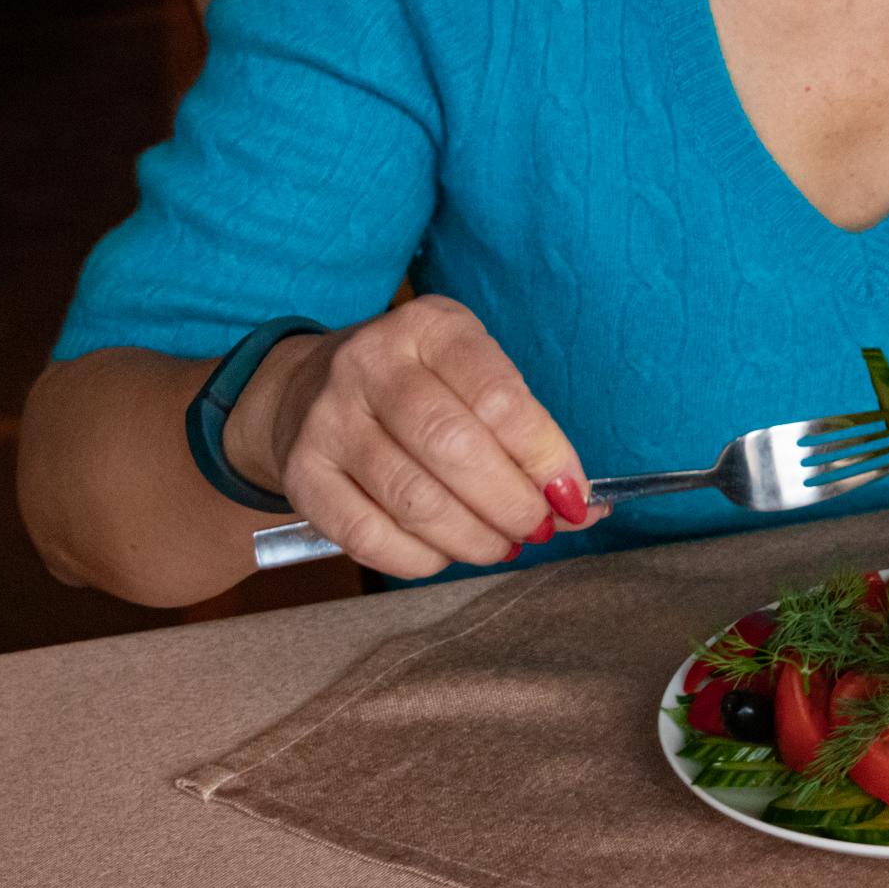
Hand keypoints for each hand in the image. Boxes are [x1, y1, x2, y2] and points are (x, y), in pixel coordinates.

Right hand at [226, 295, 605, 578]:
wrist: (305, 388)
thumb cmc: (419, 387)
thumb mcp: (473, 378)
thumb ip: (527, 435)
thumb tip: (586, 507)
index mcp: (430, 328)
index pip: (499, 398)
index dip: (545, 457)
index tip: (573, 495)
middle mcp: (370, 364)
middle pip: (454, 450)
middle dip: (512, 504)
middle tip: (537, 527)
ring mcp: (327, 419)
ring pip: (414, 500)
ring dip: (474, 538)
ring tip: (499, 543)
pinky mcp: (302, 475)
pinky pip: (368, 536)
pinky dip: (420, 558)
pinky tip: (443, 552)